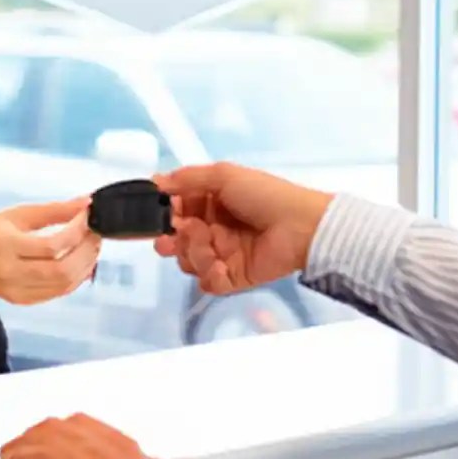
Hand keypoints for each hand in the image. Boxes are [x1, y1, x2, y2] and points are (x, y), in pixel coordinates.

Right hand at [0, 199, 101, 305]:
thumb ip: (53, 210)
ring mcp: (17, 291)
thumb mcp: (16, 214)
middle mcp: (11, 273)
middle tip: (96, 233)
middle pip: (62, 270)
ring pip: (64, 285)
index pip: (52, 245)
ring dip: (86, 265)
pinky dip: (75, 277)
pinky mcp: (23, 300)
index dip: (77, 231)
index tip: (88, 216)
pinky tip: (80, 262)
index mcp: (5, 246)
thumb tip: (86, 203)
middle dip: (87, 251)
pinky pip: (58, 292)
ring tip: (91, 246)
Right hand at [0, 414, 205, 458]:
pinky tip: (88, 452)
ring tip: (47, 448)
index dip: (17, 450)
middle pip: (64, 426)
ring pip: (90, 424)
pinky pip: (114, 435)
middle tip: (18, 450)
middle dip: (35, 436)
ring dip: (62, 433)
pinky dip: (90, 437)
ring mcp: (143, 453)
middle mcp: (117, 451)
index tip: (7, 456)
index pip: (42, 444)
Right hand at [153, 162, 332, 294]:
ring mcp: (222, 255)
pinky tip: (218, 266)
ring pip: (188, 261)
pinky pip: (207, 283)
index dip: (164, 214)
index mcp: (211, 203)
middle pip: (177, 240)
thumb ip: (187, 178)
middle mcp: (213, 229)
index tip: (158, 215)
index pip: (177, 211)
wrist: (301, 227)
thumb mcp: (224, 175)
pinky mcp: (232, 277)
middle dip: (170, 240)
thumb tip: (155, 182)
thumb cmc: (264, 195)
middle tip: (170, 239)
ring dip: (193, 254)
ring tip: (210, 246)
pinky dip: (208, 276)